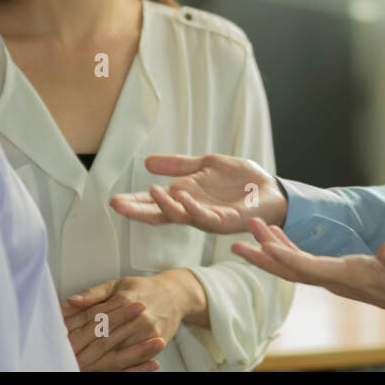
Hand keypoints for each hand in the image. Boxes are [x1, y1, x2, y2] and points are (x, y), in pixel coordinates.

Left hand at [61, 273, 191, 370]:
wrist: (176, 295)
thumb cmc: (142, 290)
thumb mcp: (118, 284)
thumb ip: (94, 293)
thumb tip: (72, 300)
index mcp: (122, 299)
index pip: (93, 317)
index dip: (75, 328)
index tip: (59, 336)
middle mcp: (134, 315)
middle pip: (102, 335)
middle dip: (81, 347)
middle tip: (65, 355)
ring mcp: (145, 330)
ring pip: (115, 348)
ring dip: (95, 358)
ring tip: (79, 364)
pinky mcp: (154, 342)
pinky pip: (132, 357)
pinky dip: (117, 364)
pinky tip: (103, 367)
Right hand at [109, 153, 287, 233]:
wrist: (270, 189)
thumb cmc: (240, 180)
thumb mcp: (205, 165)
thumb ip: (178, 166)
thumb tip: (147, 163)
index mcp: (186, 199)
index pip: (155, 204)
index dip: (136, 203)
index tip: (114, 200)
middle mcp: (193, 212)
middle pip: (161, 215)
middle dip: (140, 211)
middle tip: (118, 205)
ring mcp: (209, 219)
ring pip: (182, 216)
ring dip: (165, 206)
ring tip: (150, 192)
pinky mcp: (227, 221)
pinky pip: (206, 217)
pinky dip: (192, 208)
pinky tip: (181, 196)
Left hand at [231, 218, 384, 334]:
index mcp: (353, 276)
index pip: (312, 269)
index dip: (287, 257)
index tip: (263, 246)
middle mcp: (338, 281)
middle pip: (292, 271)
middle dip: (264, 256)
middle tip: (236, 240)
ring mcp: (337, 279)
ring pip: (295, 267)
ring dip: (270, 250)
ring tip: (249, 230)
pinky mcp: (340, 273)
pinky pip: (305, 263)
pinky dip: (287, 248)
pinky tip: (276, 236)